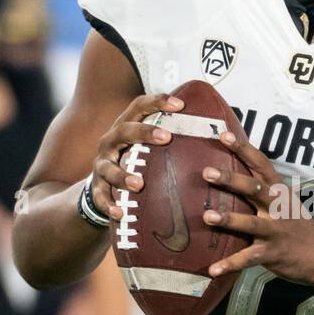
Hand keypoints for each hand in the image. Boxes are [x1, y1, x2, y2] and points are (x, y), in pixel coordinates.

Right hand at [91, 92, 181, 220]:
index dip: (158, 102)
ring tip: (138, 184)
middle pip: (124, 130)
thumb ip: (171, 138)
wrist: (102, 183)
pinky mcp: (96, 187)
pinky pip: (99, 196)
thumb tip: (217, 132)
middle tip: (167, 137)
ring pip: (108, 167)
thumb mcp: (148, 145)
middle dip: (144, 132)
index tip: (180, 104)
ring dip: (122, 175)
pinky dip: (107, 204)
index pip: (139, 107)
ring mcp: (102, 164)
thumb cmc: (135, 160)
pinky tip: (118, 212)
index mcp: (126, 126)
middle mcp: (111, 141)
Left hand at [201, 130, 313, 285]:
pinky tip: (212, 269)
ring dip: (229, 221)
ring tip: (208, 217)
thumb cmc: (298, 225)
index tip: (225, 134)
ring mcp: (276, 231)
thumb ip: (262, 190)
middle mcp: (278, 208)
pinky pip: (248, 259)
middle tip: (207, 172)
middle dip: (232, 180)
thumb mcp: (285, 202)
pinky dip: (230, 264)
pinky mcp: (272, 254)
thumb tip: (231, 175)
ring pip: (251, 224)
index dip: (244, 149)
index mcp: (279, 192)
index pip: (262, 165)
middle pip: (255, 189)